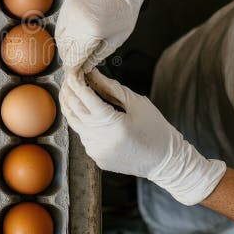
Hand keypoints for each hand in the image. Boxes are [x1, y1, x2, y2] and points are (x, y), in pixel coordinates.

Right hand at [56, 0, 158, 72]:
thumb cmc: (126, 6)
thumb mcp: (118, 36)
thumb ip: (99, 54)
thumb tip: (85, 66)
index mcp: (89, 33)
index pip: (73, 58)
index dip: (74, 69)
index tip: (76, 75)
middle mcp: (74, 21)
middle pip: (63, 47)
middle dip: (69, 57)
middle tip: (77, 63)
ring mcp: (68, 8)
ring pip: (58, 34)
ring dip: (65, 44)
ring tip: (76, 48)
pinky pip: (61, 19)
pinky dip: (66, 29)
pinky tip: (76, 31)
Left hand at [60, 68, 225, 204]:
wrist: (165, 162)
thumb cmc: (156, 130)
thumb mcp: (137, 104)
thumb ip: (112, 88)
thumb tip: (94, 74)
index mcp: (112, 123)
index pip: (85, 97)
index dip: (76, 82)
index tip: (73, 72)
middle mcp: (100, 138)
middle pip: (74, 109)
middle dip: (68, 92)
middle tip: (68, 79)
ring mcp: (96, 150)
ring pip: (75, 124)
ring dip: (71, 108)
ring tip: (71, 93)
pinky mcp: (97, 158)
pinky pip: (83, 137)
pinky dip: (82, 124)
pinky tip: (86, 115)